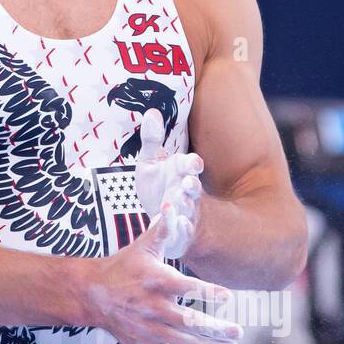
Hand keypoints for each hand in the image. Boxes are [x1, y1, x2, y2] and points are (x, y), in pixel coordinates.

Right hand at [83, 211, 240, 343]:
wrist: (91, 294)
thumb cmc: (123, 266)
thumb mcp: (142, 246)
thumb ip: (162, 229)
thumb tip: (173, 204)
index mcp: (154, 280)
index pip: (183, 287)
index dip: (206, 292)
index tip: (228, 296)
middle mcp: (152, 306)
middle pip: (187, 321)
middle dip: (215, 329)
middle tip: (238, 331)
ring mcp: (148, 329)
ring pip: (183, 343)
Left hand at [135, 108, 203, 261]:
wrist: (158, 214)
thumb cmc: (157, 184)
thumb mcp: (150, 161)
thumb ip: (152, 139)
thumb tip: (151, 112)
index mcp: (181, 171)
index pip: (191, 165)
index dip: (193, 164)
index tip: (193, 163)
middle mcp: (186, 191)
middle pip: (193, 188)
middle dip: (192, 185)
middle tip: (188, 183)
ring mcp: (186, 211)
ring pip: (190, 208)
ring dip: (186, 205)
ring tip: (179, 202)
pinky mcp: (180, 231)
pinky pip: (183, 230)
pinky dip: (182, 227)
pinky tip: (178, 224)